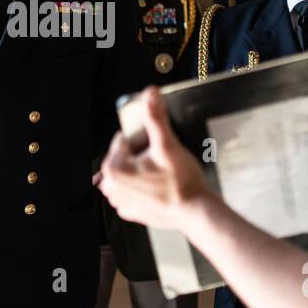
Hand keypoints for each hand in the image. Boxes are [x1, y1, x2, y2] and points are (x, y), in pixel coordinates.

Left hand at [98, 86, 210, 234]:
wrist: (196, 213)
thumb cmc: (182, 183)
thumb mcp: (168, 145)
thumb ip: (155, 117)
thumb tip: (150, 94)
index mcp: (113, 169)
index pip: (125, 139)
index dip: (145, 140)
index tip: (158, 151)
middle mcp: (111, 187)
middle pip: (126, 155)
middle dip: (143, 155)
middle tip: (163, 163)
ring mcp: (120, 201)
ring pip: (130, 171)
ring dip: (144, 169)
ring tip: (163, 176)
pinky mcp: (130, 210)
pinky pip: (135, 188)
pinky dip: (145, 186)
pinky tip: (160, 187)